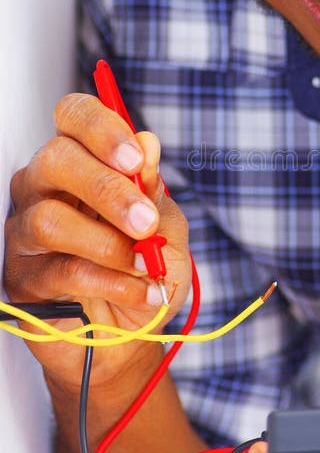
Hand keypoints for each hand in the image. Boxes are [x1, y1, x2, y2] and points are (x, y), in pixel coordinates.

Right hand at [3, 92, 190, 389]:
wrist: (132, 336)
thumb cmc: (145, 270)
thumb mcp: (165, 228)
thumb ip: (154, 191)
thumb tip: (148, 143)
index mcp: (83, 161)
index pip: (73, 116)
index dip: (101, 128)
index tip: (136, 159)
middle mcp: (45, 187)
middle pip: (56, 160)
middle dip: (108, 190)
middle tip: (145, 222)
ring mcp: (26, 231)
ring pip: (50, 220)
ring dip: (108, 244)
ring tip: (146, 265)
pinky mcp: (21, 278)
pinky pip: (61, 271)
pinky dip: (110, 282)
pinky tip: (140, 291)